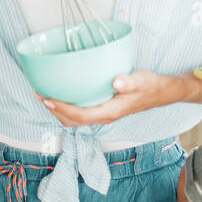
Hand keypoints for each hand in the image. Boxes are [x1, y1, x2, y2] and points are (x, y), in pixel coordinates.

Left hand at [35, 69, 173, 125]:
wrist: (161, 92)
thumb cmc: (150, 86)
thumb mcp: (140, 81)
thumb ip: (128, 82)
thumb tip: (116, 81)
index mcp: (110, 112)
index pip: (81, 115)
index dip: (62, 109)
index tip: (48, 98)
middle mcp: (104, 116)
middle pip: (73, 121)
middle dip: (54, 110)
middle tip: (39, 95)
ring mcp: (103, 114)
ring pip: (75, 119)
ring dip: (58, 110)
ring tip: (45, 96)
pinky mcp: (103, 108)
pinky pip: (81, 113)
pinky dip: (68, 107)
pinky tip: (63, 96)